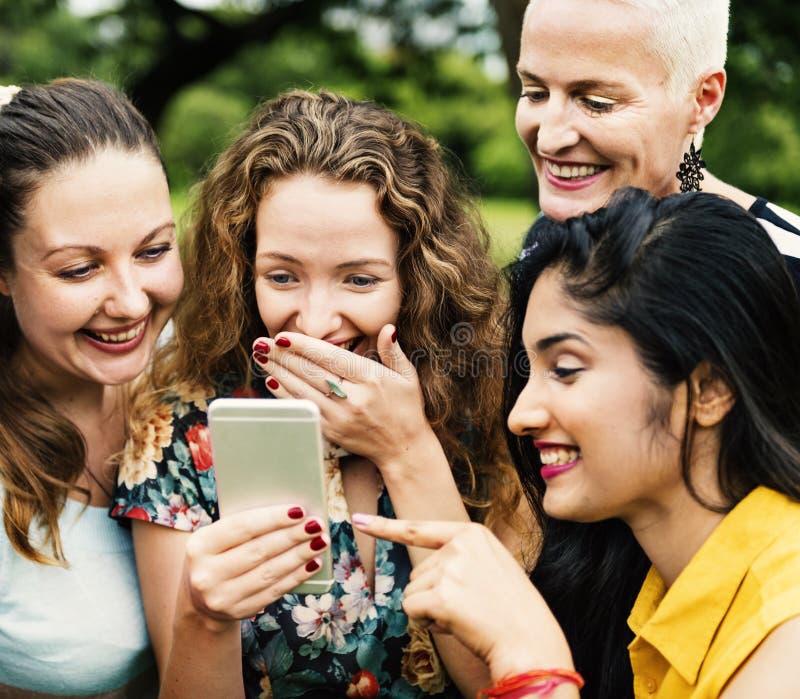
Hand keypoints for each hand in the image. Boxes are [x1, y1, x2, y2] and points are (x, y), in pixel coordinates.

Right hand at [181, 505, 328, 626]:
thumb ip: (244, 526)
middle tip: (317, 524)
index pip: (242, 527)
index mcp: (199, 546)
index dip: (273, 518)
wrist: (200, 599)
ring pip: (270, 572)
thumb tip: (292, 514)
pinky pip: (274, 591)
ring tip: (321, 541)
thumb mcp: (218, 538)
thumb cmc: (218, 555)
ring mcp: (222, 597)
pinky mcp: (239, 611)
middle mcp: (206, 574)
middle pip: (259, 551)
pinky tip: (313, 564)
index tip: (299, 510)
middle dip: (292, 536)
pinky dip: (297, 576)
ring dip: (300, 556)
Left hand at [251, 325, 432, 465]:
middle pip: (310, 372)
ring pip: (302, 390)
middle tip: (262, 342)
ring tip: (261, 357)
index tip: (284, 336)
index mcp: (371, 379)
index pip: (331, 358)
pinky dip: (286, 394)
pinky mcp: (331, 431)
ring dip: (278, 372)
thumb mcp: (407, 376)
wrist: (403, 447)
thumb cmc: (406, 407)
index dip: (305, 346)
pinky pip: (303, 408)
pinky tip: (272, 380)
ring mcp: (340, 417)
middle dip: (283, 356)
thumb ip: (393, 351)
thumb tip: (387, 329)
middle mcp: (353, 398)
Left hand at [351, 515, 573, 681]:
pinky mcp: (441, 597)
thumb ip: (461, 559)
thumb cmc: (513, 611)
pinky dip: (427, 623)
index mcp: (473, 534)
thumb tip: (422, 573)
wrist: (531, 641)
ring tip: (467, 615)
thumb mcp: (493, 567)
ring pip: (412, 593)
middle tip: (469, 607)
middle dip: (433, 595)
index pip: (420, 529)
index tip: (358, 521)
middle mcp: (459, 546)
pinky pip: (412, 611)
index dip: (385, 527)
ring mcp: (449, 569)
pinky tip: (455, 624)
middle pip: (417, 572)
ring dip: (431, 611)